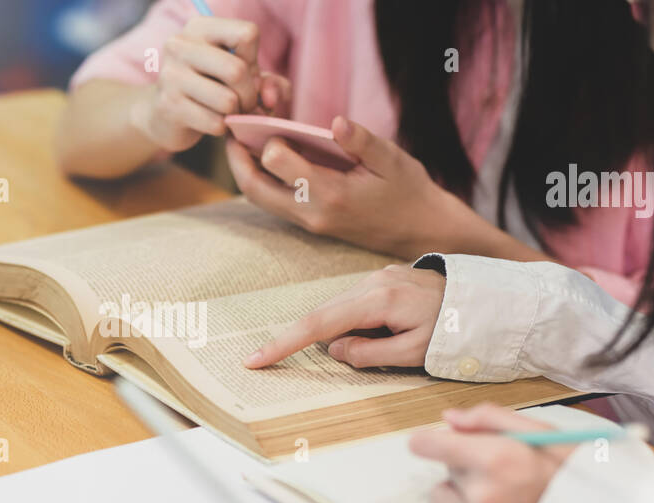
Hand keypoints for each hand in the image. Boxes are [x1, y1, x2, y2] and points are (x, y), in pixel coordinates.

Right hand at [131, 17, 269, 151]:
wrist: (163, 116)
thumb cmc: (210, 89)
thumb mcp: (241, 77)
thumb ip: (269, 82)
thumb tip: (271, 99)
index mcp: (199, 27)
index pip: (248, 33)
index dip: (254, 60)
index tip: (244, 72)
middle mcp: (180, 45)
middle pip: (238, 70)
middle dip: (249, 95)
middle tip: (243, 103)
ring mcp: (171, 76)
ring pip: (228, 100)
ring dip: (235, 114)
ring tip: (226, 113)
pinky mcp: (169, 106)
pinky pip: (215, 122)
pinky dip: (221, 128)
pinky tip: (210, 123)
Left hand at [225, 115, 494, 259]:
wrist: (421, 231)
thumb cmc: (408, 191)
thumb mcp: (392, 160)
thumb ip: (362, 141)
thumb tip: (336, 122)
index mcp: (332, 194)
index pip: (280, 165)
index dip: (269, 139)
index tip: (271, 119)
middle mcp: (313, 213)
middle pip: (255, 189)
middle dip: (237, 160)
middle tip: (232, 132)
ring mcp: (309, 222)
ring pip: (260, 199)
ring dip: (246, 171)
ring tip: (242, 142)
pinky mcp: (310, 224)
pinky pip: (275, 203)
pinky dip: (263, 180)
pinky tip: (268, 156)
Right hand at [243, 264, 443, 368]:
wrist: (490, 303)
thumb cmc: (458, 332)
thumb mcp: (414, 354)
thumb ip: (369, 354)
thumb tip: (336, 350)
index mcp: (378, 300)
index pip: (318, 325)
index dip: (283, 344)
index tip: (255, 359)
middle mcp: (373, 281)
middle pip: (325, 314)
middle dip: (308, 340)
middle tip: (290, 361)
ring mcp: (379, 276)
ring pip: (341, 309)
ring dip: (340, 334)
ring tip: (379, 348)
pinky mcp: (387, 279)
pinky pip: (357, 304)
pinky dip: (352, 323)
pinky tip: (377, 337)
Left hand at [407, 404, 572, 502]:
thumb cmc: (572, 471)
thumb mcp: (540, 431)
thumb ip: (489, 418)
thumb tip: (448, 418)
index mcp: (497, 458)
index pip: (427, 445)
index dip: (430, 439)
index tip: (433, 440)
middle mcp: (484, 495)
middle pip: (444, 466)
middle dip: (464, 461)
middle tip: (502, 466)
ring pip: (444, 495)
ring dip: (461, 490)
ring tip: (500, 490)